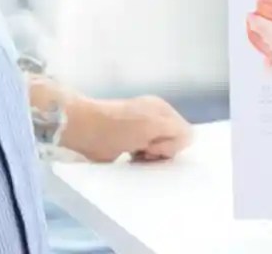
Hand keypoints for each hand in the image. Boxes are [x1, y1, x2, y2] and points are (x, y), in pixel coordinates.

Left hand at [67, 95, 194, 162]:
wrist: (84, 129)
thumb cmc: (120, 127)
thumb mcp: (154, 125)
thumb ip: (177, 132)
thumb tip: (187, 141)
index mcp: (163, 110)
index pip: (185, 134)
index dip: (173, 145)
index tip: (155, 147)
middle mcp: (154, 118)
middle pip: (172, 143)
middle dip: (161, 152)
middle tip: (144, 151)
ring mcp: (141, 131)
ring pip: (159, 152)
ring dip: (149, 158)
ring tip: (134, 156)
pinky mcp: (128, 143)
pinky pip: (145, 156)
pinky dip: (140, 160)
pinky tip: (130, 159)